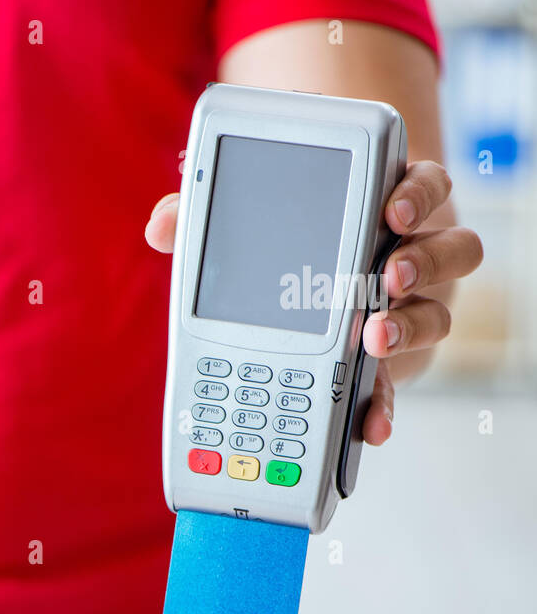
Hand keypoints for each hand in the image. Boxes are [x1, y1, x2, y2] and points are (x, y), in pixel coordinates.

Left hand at [144, 160, 482, 443]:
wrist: (296, 311)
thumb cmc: (277, 253)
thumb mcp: (238, 228)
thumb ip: (202, 219)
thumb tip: (161, 226)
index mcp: (380, 212)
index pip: (422, 189)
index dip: (417, 194)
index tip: (392, 208)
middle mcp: (407, 259)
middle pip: (451, 250)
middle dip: (422, 261)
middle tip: (387, 275)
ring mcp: (405, 315)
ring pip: (437, 314)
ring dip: (410, 326)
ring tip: (374, 339)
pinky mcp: (384, 369)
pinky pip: (396, 385)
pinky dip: (382, 405)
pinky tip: (368, 424)